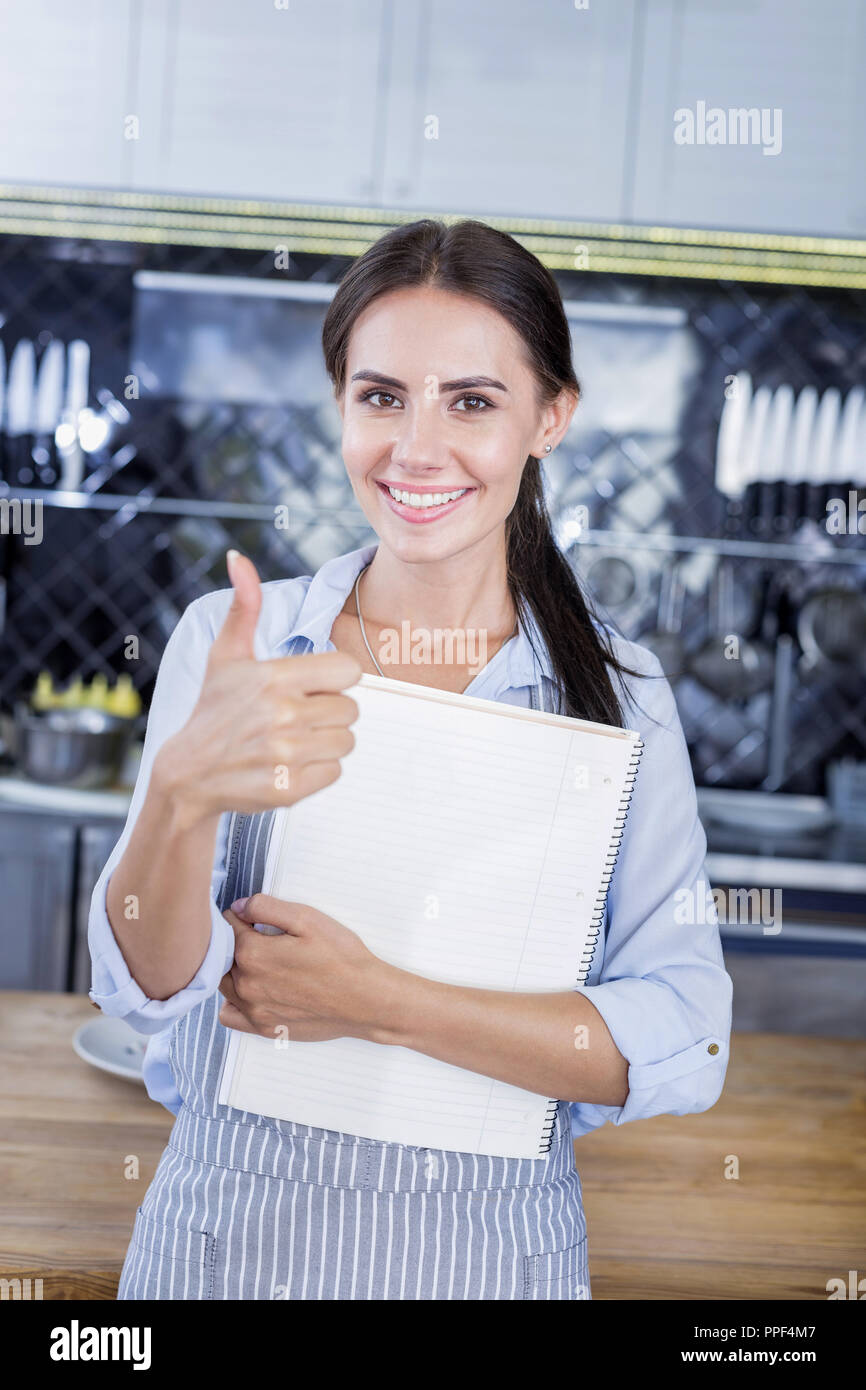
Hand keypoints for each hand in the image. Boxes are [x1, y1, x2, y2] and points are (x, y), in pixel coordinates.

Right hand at [155, 550, 361, 823]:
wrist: (188, 774)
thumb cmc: (214, 710)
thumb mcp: (226, 655)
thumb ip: (244, 606)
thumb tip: (237, 557)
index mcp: (274, 677)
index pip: (349, 672)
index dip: (334, 679)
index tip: (309, 686)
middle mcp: (282, 715)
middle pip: (351, 710)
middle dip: (328, 712)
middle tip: (295, 717)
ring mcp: (285, 755)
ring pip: (346, 741)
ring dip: (325, 742)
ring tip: (292, 740)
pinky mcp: (289, 788)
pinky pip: (335, 772)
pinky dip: (317, 771)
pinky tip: (288, 764)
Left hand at [218, 893, 394, 1043]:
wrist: (366, 999)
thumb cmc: (342, 957)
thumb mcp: (307, 918)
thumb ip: (267, 907)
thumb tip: (239, 906)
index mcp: (252, 953)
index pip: (227, 926)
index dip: (239, 915)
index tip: (251, 915)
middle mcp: (246, 984)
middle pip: (221, 956)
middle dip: (233, 943)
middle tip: (257, 937)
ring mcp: (253, 1009)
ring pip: (223, 984)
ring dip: (233, 970)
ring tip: (260, 962)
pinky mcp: (264, 1028)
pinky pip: (229, 1015)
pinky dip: (234, 1001)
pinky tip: (255, 990)